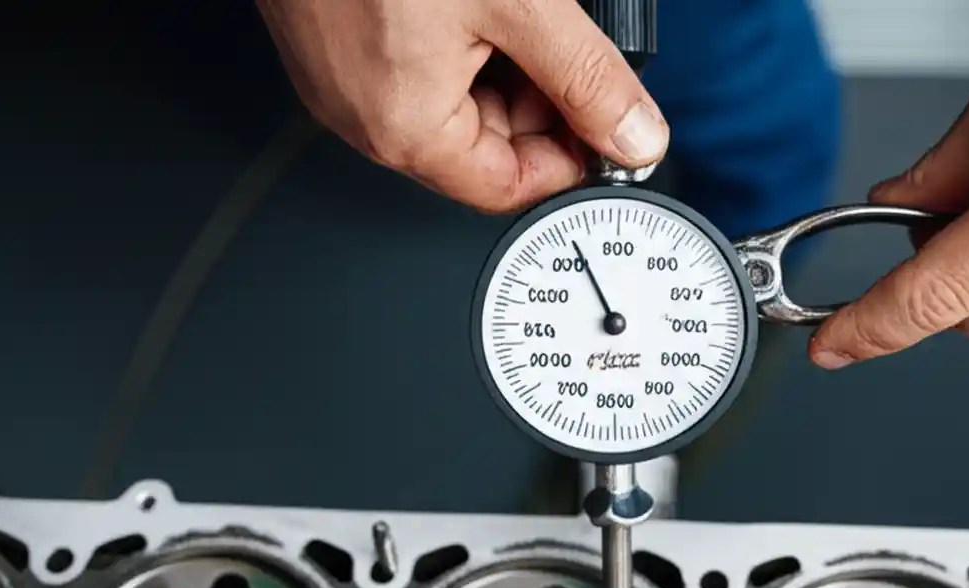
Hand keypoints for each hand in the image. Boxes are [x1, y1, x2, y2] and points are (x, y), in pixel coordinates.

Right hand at [255, 0, 668, 212]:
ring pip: (453, 101)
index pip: (512, 188)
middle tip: (568, 48)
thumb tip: (633, 136)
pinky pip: (415, 66)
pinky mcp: (335, 41)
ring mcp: (344, 80)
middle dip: (540, 104)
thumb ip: (587, 77)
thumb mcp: (519, 4)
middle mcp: (366, 118)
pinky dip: (460, 41)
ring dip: (502, 66)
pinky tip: (475, 2)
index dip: (572, 159)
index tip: (608, 124)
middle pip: (484, 147)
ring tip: (516, 8)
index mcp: (408, 129)